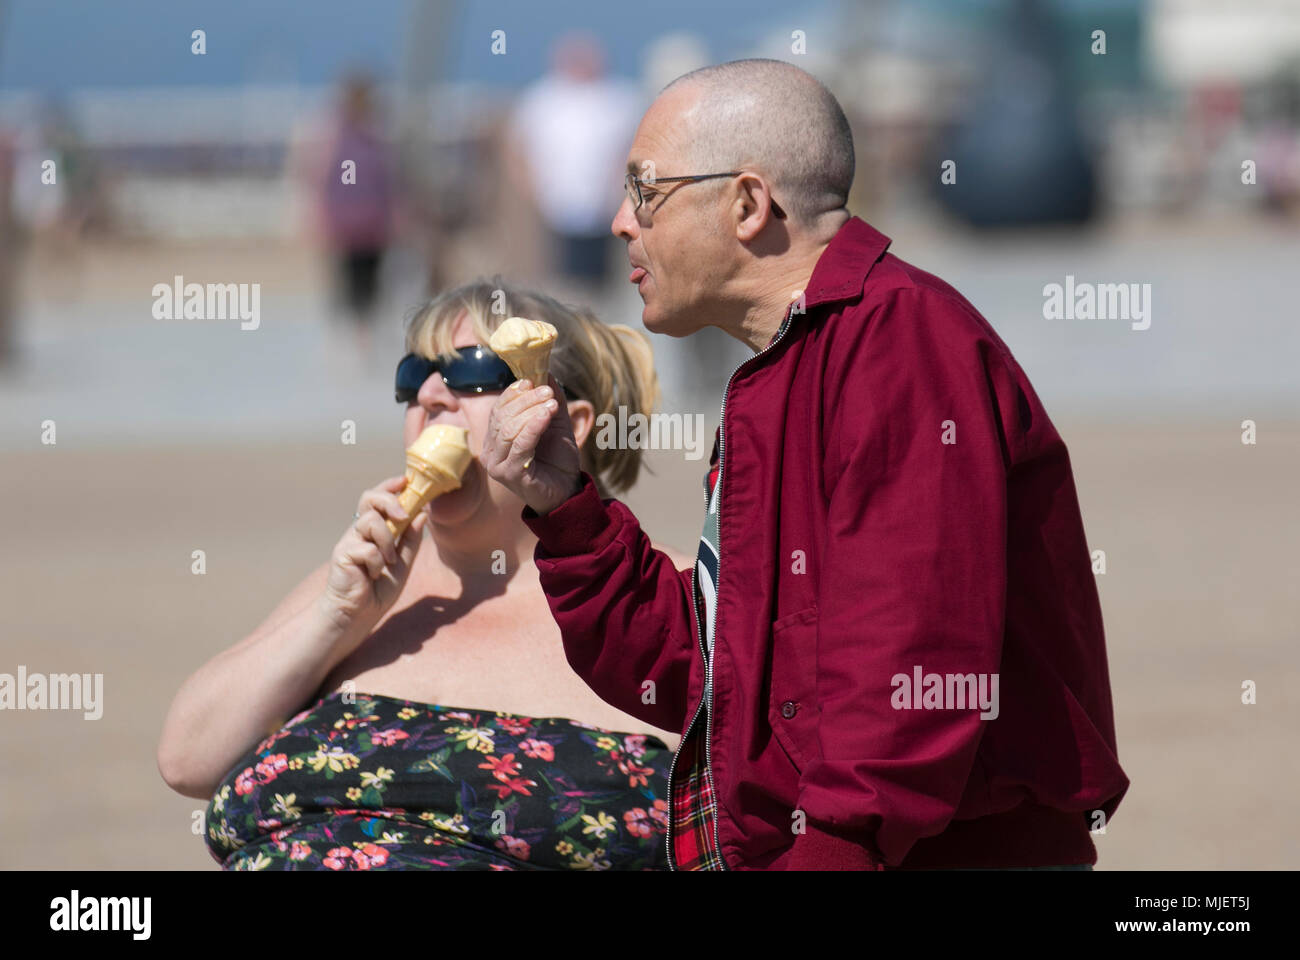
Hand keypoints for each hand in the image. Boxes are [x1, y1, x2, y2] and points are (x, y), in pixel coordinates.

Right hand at [319, 476, 426, 640]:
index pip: (378, 498)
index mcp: (374, 530)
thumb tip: (423, 514)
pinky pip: (368, 548)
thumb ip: (411, 539)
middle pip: (369, 498)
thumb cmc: (378, 589)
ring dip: (387, 541)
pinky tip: (374, 575)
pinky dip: (378, 563)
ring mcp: (349, 541)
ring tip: (388, 562)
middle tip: (404, 514)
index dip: (390, 486)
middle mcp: (359, 531)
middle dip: (390, 500)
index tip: (407, 481)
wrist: (358, 615)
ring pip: (371, 521)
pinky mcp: (343, 554)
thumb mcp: (403, 563)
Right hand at [482, 374, 580, 514]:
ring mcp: (497, 465)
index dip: (512, 393)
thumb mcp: (555, 425)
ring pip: (509, 429)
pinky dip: (534, 426)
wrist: (568, 492)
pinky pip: (520, 444)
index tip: (531, 380)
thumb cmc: (558, 460)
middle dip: (525, 400)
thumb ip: (550, 401)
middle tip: (547, 390)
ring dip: (531, 411)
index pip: (498, 410)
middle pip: (502, 418)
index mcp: (496, 439)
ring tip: (551, 403)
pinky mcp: (510, 475)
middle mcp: (490, 452)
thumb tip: (547, 372)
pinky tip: (547, 415)